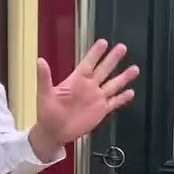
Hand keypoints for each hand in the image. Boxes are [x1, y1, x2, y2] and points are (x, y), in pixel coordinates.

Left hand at [29, 39, 140, 158]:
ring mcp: (96, 98)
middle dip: (113, 59)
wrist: (54, 132)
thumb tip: (39, 60)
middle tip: (122, 47)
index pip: (88, 63)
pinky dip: (122, 98)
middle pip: (104, 70)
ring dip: (123, 77)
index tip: (103, 42)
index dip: (96, 53)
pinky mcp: (101, 111)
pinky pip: (114, 102)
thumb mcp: (44, 94)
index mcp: (76, 80)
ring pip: (113, 85)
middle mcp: (89, 87)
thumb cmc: (47, 112)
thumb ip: (44, 77)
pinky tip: (131, 93)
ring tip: (134, 68)